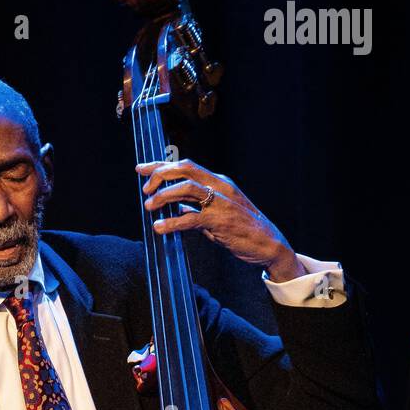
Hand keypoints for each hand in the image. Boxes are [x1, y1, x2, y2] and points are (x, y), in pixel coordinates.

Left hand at [136, 157, 302, 281]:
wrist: (269, 244)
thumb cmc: (243, 230)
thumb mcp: (217, 215)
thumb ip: (197, 209)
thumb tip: (178, 209)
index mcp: (218, 182)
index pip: (185, 166)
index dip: (160, 165)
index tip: (141, 168)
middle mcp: (220, 186)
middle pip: (184, 169)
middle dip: (159, 175)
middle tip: (145, 190)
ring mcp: (221, 202)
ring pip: (187, 188)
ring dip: (164, 195)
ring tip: (150, 206)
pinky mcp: (221, 221)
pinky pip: (192, 218)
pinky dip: (172, 222)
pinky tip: (159, 228)